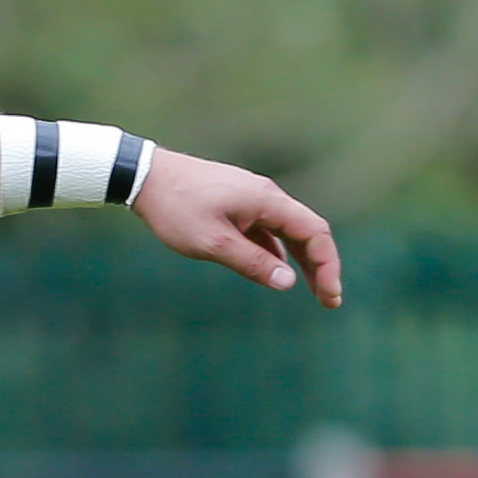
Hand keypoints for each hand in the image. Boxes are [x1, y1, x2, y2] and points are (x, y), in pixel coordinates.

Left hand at [133, 150, 342, 306]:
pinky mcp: (238, 205)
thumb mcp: (213, 243)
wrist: (145, 177)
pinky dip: (277, 252)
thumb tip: (288, 283)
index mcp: (268, 201)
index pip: (315, 232)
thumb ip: (252, 263)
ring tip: (311, 291)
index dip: (328, 265)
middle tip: (329, 301)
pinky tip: (276, 272)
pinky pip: (267, 231)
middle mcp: (267, 197)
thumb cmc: (176, 208)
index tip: (331, 295)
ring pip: (288, 233)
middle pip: (307, 233)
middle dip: (321, 267)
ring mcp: (253, 199)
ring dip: (301, 262)